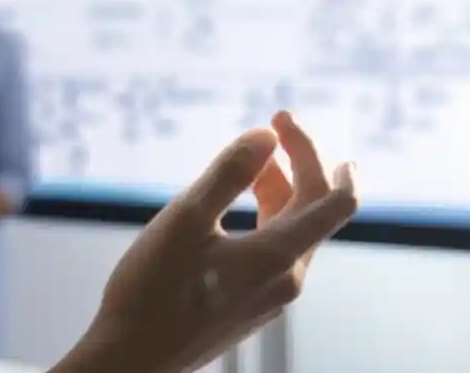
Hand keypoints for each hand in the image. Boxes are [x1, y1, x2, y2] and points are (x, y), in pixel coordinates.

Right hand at [53, 112, 357, 372]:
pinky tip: (229, 215)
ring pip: (292, 234)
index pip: (337, 200)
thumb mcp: (186, 217)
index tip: (285, 121)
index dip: (319, 153)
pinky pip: (273, 255)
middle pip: (315, 212)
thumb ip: (230, 172)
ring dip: (279, 193)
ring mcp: (269, 298)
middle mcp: (286, 280)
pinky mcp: (249, 308)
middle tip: (268, 129)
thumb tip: (266, 136)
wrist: (132, 358)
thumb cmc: (153, 289)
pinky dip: (264, 221)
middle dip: (297, 165)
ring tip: (247, 168)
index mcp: (280, 257)